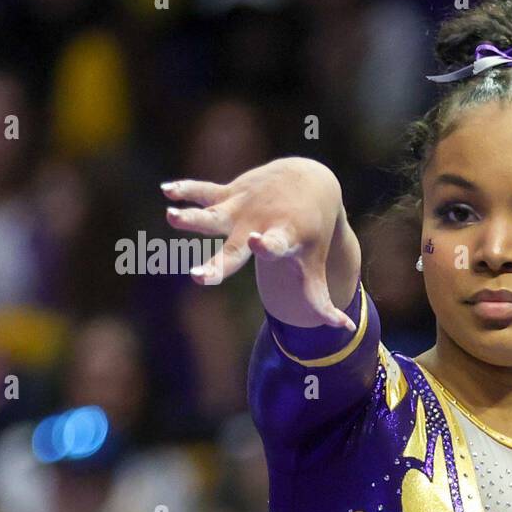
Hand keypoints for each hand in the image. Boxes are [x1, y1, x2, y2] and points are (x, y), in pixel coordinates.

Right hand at [161, 157, 357, 330]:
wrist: (311, 182)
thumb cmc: (312, 233)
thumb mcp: (314, 264)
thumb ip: (321, 300)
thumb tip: (344, 329)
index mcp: (283, 240)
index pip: (276, 245)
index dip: (268, 245)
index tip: (259, 243)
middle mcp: (259, 224)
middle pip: (236, 246)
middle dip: (220, 259)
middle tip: (199, 276)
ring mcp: (242, 207)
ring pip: (213, 213)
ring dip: (192, 216)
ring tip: (170, 216)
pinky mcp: (229, 193)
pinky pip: (204, 190)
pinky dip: (186, 190)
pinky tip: (166, 191)